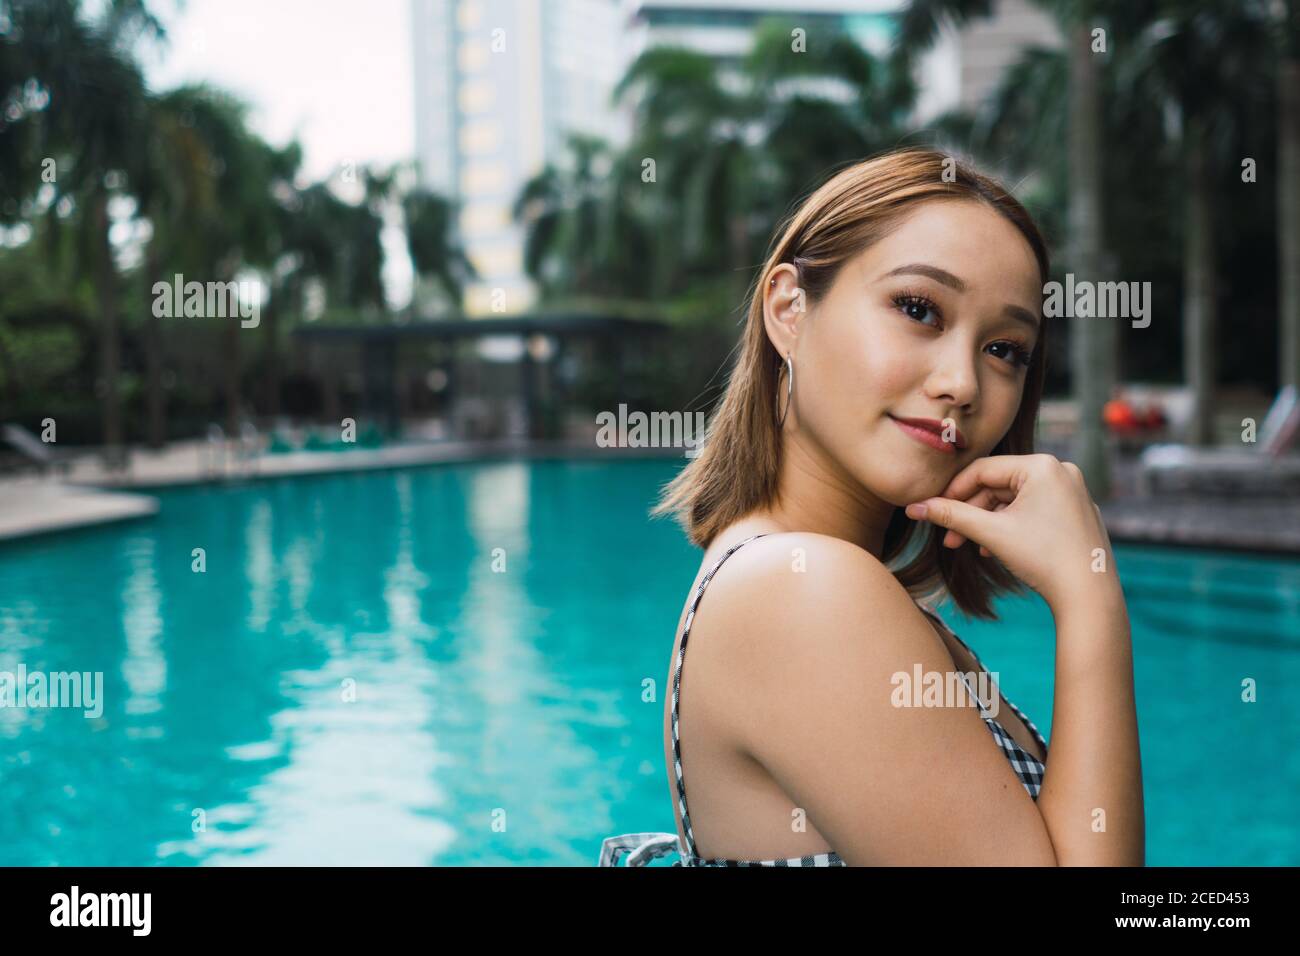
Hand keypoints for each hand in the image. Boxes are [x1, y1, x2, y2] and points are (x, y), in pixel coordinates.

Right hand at [905, 454, 1117, 611]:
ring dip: (988, 522)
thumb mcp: (991, 533)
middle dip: (971, 513)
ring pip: (1014, 500)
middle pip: (998, 485)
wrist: (1089, 596)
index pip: (983, 470)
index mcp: (1042, 465)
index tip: (932, 510)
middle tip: (949, 538)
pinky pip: (1034, 510)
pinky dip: (1010, 526)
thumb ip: (950, 515)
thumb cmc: (1043, 558)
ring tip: (970, 547)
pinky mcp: (1076, 513)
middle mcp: (1061, 471)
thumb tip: (913, 508)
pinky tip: (995, 549)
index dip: (952, 490)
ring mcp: (1072, 492)